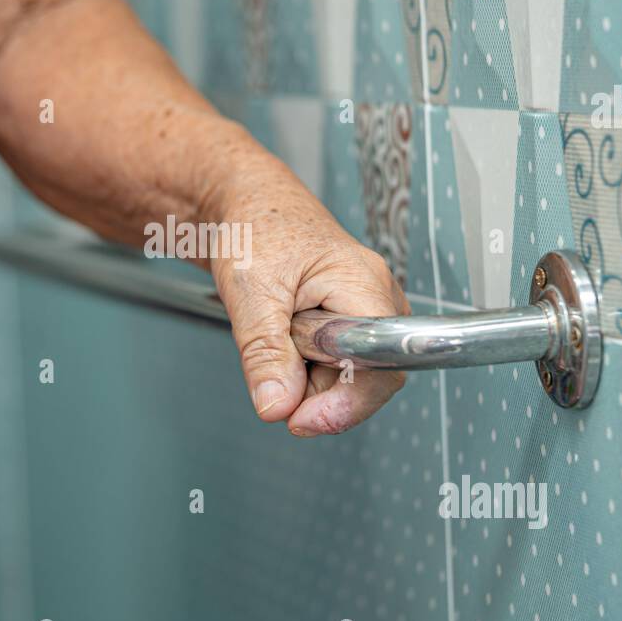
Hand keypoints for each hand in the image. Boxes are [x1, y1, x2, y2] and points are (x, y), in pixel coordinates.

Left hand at [206, 161, 408, 437]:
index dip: (345, 402)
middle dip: (318, 392)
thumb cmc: (254, 225)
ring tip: (273, 338)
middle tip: (272, 386)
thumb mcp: (251, 290)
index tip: (300, 419)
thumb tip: (277, 405)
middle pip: (368, 376)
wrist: (241, 201)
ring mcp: (362, 309)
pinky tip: (282, 343)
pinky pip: (336, 361)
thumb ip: (265, 352)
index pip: (380, 366)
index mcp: (364, 285)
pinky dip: (303, 366)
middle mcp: (375, 298)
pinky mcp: (345, 320)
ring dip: (306, 376)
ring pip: (349, 372)